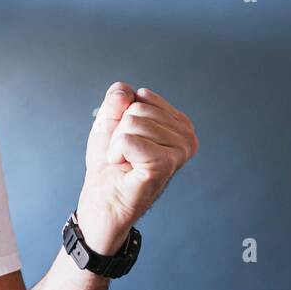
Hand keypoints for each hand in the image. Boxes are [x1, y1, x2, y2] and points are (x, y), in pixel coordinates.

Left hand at [76, 82, 198, 253]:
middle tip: (125, 153)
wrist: (103, 196)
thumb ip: (118, 96)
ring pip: (133, 122)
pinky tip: (126, 167)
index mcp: (179, 124)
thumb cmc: (111, 161)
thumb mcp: (110, 119)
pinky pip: (128, 140)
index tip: (127, 138)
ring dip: (117, 143)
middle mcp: (187, 137)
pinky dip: (116, 152)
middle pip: (138, 108)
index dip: (122, 115)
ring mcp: (179, 152)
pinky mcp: (165, 164)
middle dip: (120, 130)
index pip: (143, 96)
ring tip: (126, 161)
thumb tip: (129, 93)